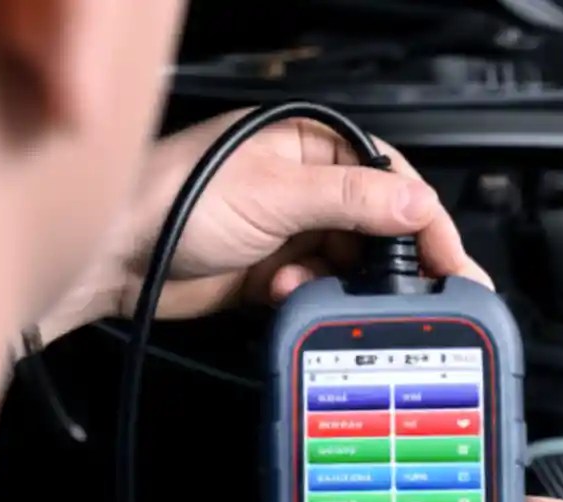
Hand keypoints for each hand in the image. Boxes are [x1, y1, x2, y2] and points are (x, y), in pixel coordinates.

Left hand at [36, 108, 491, 340]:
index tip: (450, 261)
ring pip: (350, 262)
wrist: (112, 258)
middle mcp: (304, 185)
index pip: (390, 180)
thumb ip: (351, 200)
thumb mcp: (274, 193)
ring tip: (333, 287)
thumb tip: (417, 204)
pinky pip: (318, 287)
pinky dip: (313, 295)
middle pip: (377, 225)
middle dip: (396, 260)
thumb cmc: (170, 198)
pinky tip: (289, 292)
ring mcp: (288, 229)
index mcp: (309, 145)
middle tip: (427, 293)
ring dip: (347, 281)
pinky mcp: (272, 270)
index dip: (425, 221)